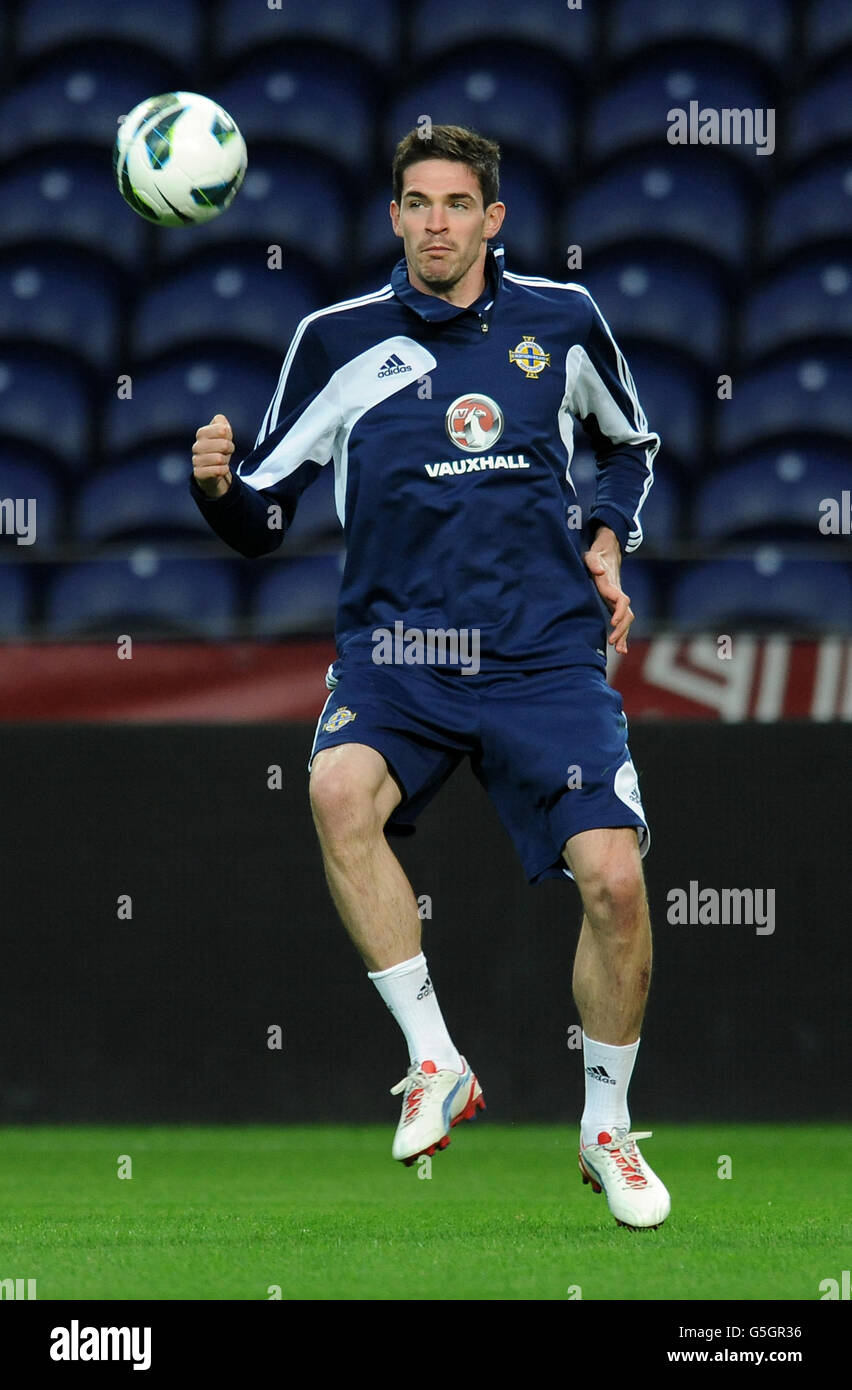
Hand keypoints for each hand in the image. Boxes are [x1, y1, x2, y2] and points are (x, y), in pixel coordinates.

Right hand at [192, 414, 233, 496]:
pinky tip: (221, 470)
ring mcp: (196, 460)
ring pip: (220, 459)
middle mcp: (196, 446)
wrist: (212, 471)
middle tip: (226, 452)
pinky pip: (217, 471)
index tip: (226, 439)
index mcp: (202, 433)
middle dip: (229, 449)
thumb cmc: (219, 450)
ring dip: (226, 461)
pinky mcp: (198, 473)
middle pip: (224, 444)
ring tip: (222, 461)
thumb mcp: (223, 435)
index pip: (222, 430)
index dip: (228, 435)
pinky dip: (224, 470)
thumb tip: (221, 421)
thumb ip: (222, 424)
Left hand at [583, 526, 632, 654]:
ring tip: (619, 650)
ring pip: (627, 620)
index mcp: (612, 586)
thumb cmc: (597, 556)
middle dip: (622, 629)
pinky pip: (622, 621)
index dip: (620, 611)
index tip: (614, 622)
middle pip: (627, 614)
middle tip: (613, 642)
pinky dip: (622, 634)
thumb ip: (594, 561)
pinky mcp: (614, 604)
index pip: (621, 600)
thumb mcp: (592, 555)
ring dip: (624, 635)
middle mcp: (617, 595)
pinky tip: (620, 648)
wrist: (608, 552)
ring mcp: (617, 600)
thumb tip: (599, 571)